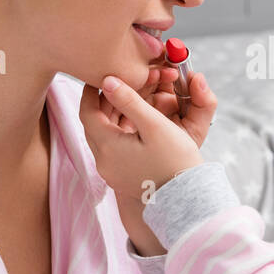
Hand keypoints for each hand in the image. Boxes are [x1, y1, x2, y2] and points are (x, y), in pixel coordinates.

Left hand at [79, 66, 216, 202]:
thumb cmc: (175, 160)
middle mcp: (104, 162)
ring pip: (104, 136)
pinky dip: (119, 132)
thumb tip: (107, 80)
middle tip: (117, 84)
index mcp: (108, 147)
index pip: (86, 112)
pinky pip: (113, 149)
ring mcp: (111, 172)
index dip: (90, 92)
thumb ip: (129, 100)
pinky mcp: (121, 178)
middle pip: (94, 124)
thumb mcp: (154, 124)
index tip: (100, 77)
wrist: (187, 196)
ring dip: (112, 117)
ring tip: (129, 100)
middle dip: (104, 102)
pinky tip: (135, 122)